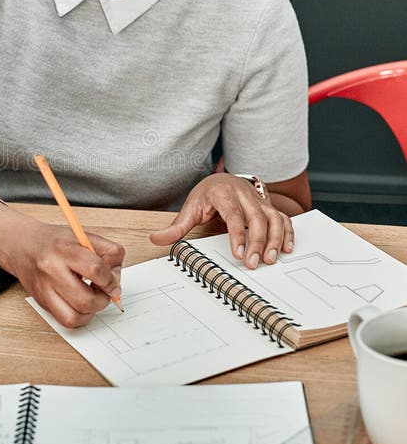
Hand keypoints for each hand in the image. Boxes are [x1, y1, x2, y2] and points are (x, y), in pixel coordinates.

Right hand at [3, 218, 124, 327]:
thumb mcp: (84, 236)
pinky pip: (66, 321)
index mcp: (64, 250)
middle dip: (103, 300)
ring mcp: (45, 290)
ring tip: (92, 298)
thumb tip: (116, 279)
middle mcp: (51, 271)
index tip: (113, 282)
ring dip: (92, 311)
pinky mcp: (42, 303)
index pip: (95, 269)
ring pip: (75, 317)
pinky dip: (80, 317)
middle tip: (104, 292)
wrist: (24, 246)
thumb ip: (108, 252)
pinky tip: (82, 304)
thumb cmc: (55, 242)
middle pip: (86, 300)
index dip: (110, 279)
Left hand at [149, 173, 293, 268]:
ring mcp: (259, 200)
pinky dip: (288, 232)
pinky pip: (283, 218)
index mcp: (224, 193)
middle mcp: (245, 195)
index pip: (234, 215)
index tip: (238, 254)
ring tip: (272, 259)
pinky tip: (286, 249)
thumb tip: (156, 239)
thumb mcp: (190, 207)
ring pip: (274, 217)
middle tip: (254, 263)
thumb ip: (176, 226)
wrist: (223, 179)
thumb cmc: (208, 194)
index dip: (237, 235)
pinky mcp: (269, 207)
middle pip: (257, 217)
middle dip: (258, 241)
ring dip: (276, 239)